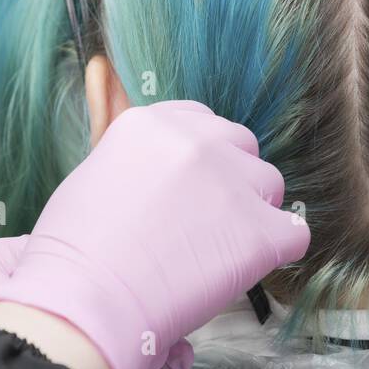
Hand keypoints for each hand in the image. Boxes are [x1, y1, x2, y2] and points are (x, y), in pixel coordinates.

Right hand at [0, 101, 309, 368]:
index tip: (180, 195)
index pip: (201, 125)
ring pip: (268, 186)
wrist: (80, 303)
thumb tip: (102, 65)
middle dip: (227, 183)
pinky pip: (293, 232)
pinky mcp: (258, 230)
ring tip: (211, 255)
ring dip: (251, 215)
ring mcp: (232, 183)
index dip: (196, 165)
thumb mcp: (90, 167)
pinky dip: (275, 253)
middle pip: (239, 148)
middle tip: (196, 228)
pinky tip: (241, 270)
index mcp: (155, 123)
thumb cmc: (74, 251)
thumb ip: (109, 116)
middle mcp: (198, 141)